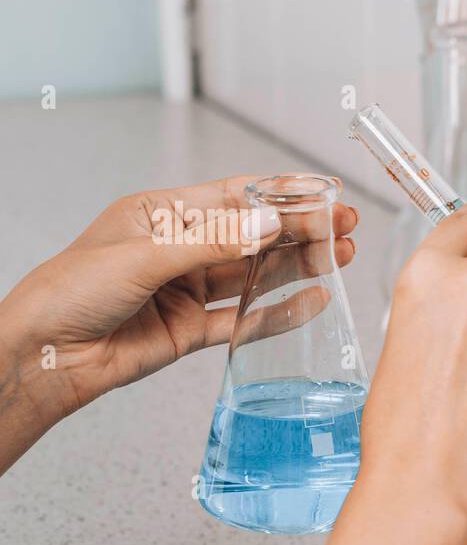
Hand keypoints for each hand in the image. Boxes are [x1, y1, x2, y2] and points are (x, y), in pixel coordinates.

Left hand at [0, 174, 358, 422]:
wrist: (45, 354)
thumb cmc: (71, 291)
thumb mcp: (144, 255)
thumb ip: (212, 241)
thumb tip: (267, 224)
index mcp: (162, 215)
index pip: (235, 197)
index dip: (282, 192)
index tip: (322, 189)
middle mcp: (180, 249)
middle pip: (254, 234)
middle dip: (302, 228)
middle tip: (344, 224)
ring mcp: (189, 290)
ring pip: (256, 273)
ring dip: (299, 264)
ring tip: (341, 255)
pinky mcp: (193, 330)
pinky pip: (247, 318)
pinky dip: (281, 310)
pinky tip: (312, 299)